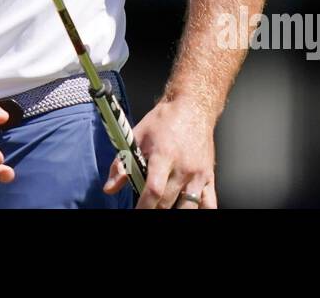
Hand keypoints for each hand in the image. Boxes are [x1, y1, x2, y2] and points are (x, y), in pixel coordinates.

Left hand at [103, 98, 217, 208]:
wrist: (192, 107)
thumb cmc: (164, 120)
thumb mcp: (137, 136)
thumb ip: (122, 164)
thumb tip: (109, 188)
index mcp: (164, 155)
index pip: (154, 189)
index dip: (143, 206)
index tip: (136, 212)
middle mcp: (183, 167)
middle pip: (168, 202)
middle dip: (154, 208)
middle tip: (146, 204)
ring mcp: (199, 174)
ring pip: (188, 207)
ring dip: (174, 210)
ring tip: (163, 205)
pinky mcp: (209, 176)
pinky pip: (210, 204)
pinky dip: (199, 209)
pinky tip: (185, 207)